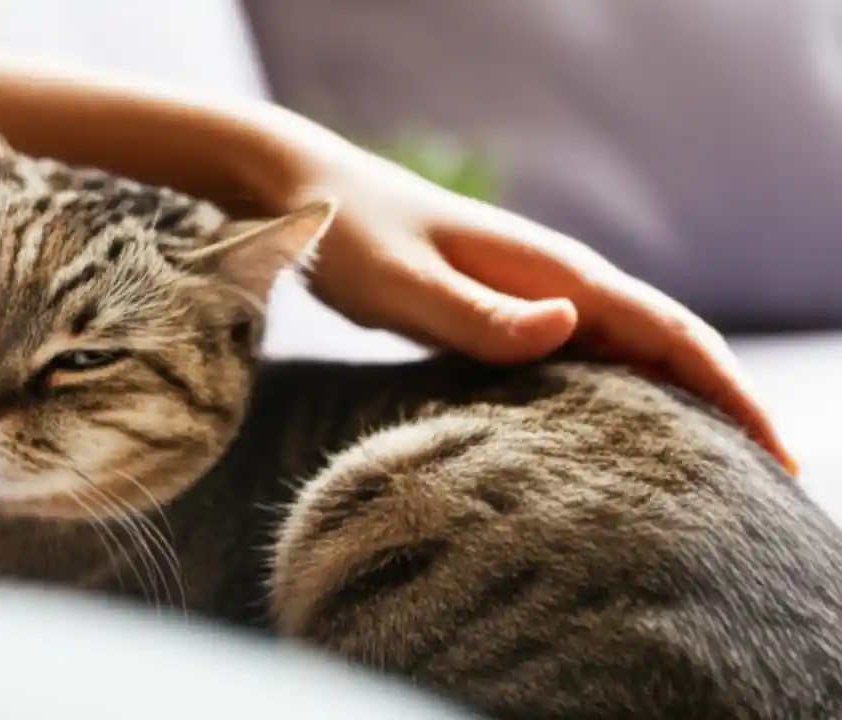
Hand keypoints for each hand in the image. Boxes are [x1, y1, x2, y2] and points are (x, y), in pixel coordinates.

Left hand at [271, 136, 794, 473]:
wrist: (315, 200)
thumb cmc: (355, 237)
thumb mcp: (405, 283)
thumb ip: (479, 314)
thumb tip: (571, 327)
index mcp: (552, 272)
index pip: (665, 330)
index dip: (728, 388)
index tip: (773, 451)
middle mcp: (558, 284)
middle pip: (665, 346)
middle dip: (722, 405)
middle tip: (770, 481)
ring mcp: (535, 300)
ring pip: (628, 356)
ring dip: (677, 405)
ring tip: (716, 474)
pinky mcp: (506, 318)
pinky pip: (581, 364)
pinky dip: (617, 399)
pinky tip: (621, 441)